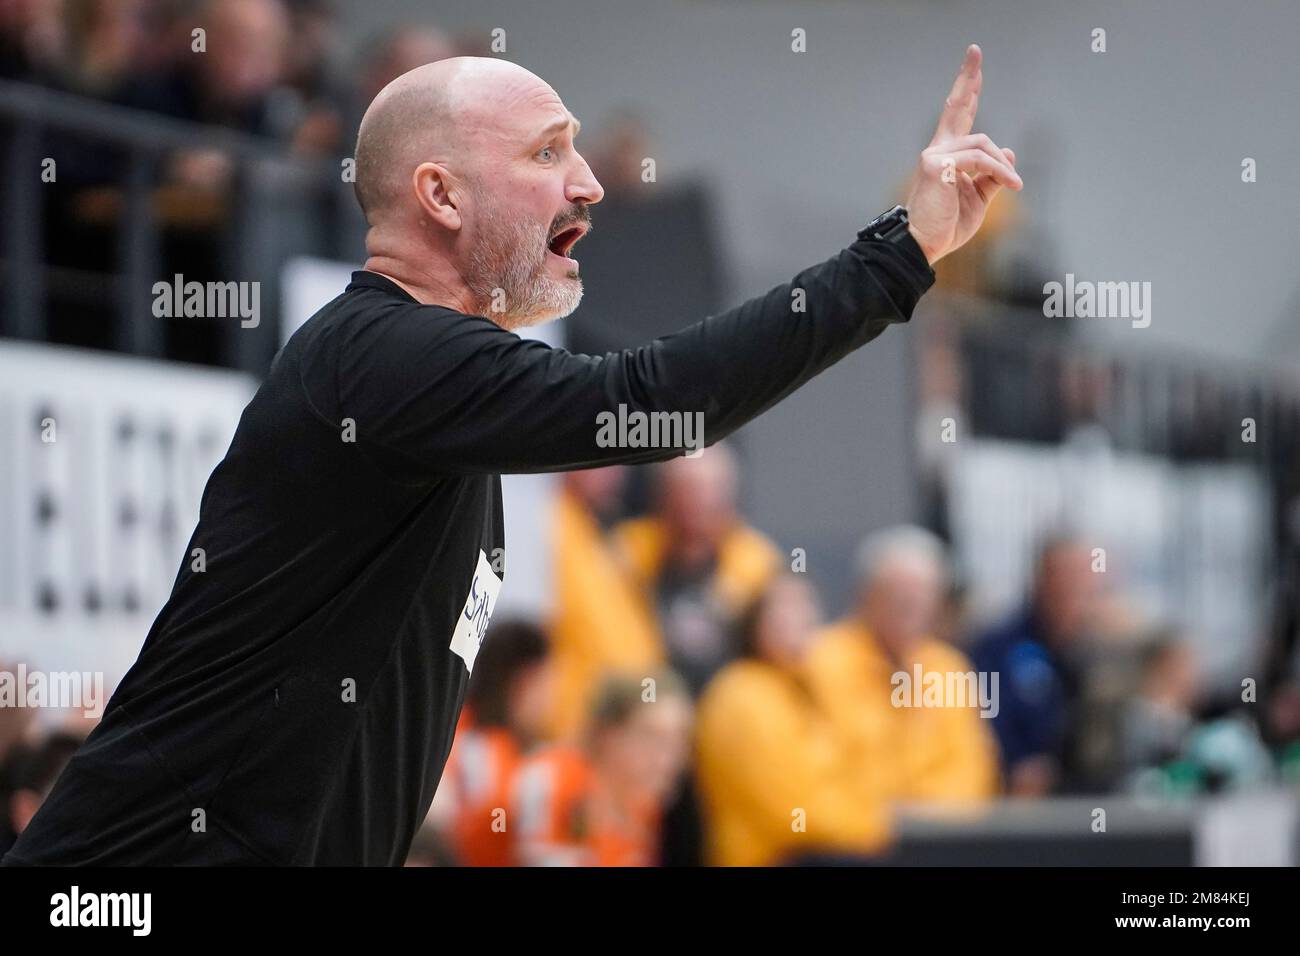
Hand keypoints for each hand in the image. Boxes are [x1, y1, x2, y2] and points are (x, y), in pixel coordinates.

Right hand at [904, 44, 1022, 265]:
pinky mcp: (937, 166)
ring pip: (983, 145)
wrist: (922, 245)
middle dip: (967, 79)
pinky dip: (1000, 171)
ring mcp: (934, 156)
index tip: (974, 67)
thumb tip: (1009, 154)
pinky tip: (1011, 184)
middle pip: (955, 108)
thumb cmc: (944, 226)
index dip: (967, 91)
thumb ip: (992, 176)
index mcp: (945, 155)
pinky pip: (980, 160)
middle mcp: (937, 150)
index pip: (957, 117)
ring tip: (1015, 184)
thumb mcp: (977, 199)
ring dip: (1004, 165)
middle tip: (974, 51)